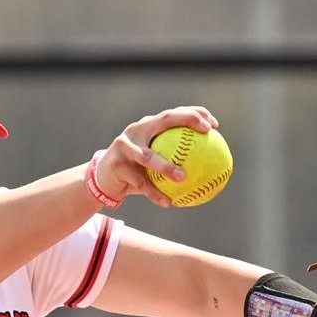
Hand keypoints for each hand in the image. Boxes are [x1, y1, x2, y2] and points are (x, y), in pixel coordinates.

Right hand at [92, 106, 219, 208]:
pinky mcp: (116, 165)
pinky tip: (168, 203)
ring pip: (148, 157)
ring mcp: (124, 146)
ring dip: (166, 167)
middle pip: (163, 120)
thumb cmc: (135, 171)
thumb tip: (206, 170)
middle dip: (186, 120)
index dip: (194, 114)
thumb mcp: (153, 162)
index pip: (173, 114)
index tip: (214, 124)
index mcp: (148, 126)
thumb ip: (173, 160)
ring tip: (183, 177)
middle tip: (206, 131)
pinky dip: (154, 193)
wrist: (102, 179)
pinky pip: (139, 182)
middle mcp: (136, 131)